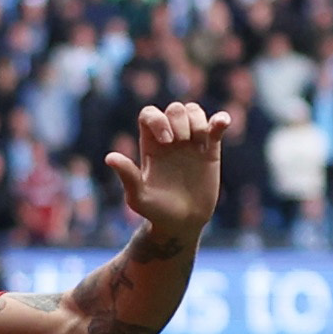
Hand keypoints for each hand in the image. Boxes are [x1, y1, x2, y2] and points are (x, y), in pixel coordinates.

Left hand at [108, 102, 232, 245]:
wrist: (181, 224)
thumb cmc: (156, 212)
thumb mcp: (138, 197)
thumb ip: (128, 176)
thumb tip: (110, 158)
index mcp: (150, 146)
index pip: (150, 114)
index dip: (158, 119)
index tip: (166, 141)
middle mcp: (170, 140)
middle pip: (174, 109)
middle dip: (179, 120)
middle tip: (180, 142)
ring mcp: (191, 144)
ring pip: (194, 112)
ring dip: (197, 120)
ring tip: (199, 143)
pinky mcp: (210, 151)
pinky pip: (216, 126)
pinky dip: (220, 120)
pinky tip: (222, 123)